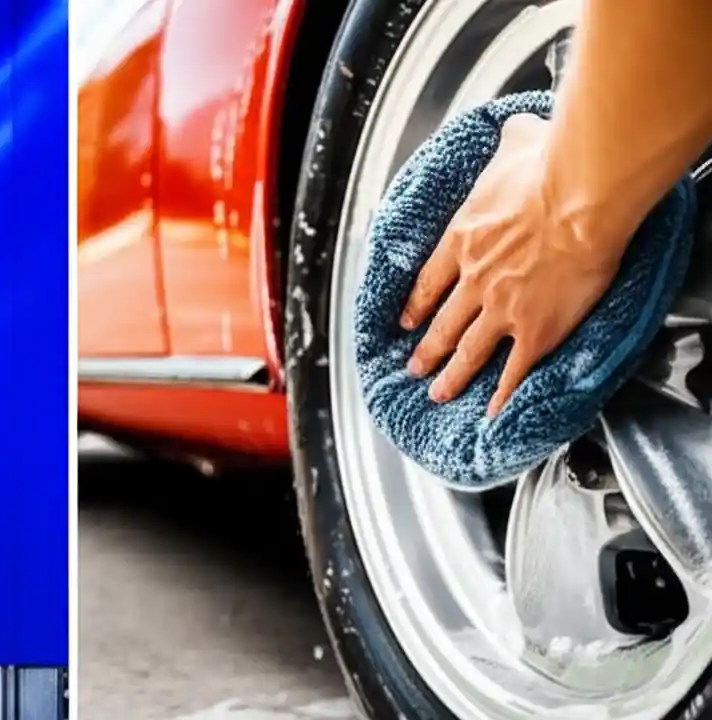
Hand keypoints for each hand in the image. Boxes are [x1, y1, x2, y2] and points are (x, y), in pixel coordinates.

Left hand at [399, 113, 631, 416]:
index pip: (428, 280)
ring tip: (438, 392)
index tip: (404, 321)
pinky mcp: (535, 329)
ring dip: (450, 375)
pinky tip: (490, 411)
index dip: (415, 305)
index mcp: (463, 239)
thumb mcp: (516, 143)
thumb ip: (508, 142)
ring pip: (468, 351)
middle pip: (442, 323)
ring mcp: (501, 308)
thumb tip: (513, 130)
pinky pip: (512, 371)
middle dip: (425, 350)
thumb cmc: (547, 167)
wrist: (577, 197)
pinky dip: (499, 395)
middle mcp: (473, 278)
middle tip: (412, 367)